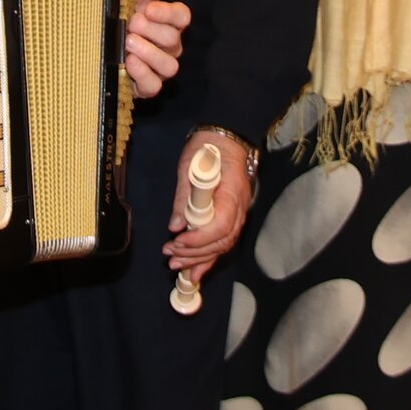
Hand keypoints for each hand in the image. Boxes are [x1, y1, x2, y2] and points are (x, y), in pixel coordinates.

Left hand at [125, 0, 189, 97]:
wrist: (93, 34)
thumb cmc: (121, 8)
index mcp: (169, 21)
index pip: (182, 17)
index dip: (168, 13)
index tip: (148, 9)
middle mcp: (169, 46)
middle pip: (173, 40)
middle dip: (151, 30)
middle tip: (131, 23)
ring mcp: (159, 67)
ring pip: (169, 66)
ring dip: (149, 53)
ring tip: (128, 42)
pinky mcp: (145, 86)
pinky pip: (154, 86)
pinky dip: (143, 75)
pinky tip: (128, 61)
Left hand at [163, 130, 254, 286]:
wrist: (226, 138)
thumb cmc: (208, 148)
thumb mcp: (189, 167)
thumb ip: (183, 198)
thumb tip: (175, 226)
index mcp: (231, 194)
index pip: (220, 226)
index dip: (199, 238)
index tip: (177, 241)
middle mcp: (240, 208)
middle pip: (222, 241)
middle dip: (195, 254)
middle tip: (170, 257)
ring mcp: (239, 214)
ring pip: (223, 246)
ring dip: (199, 259)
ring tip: (177, 266)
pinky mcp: (232, 217)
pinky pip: (223, 242)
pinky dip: (209, 258)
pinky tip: (195, 271)